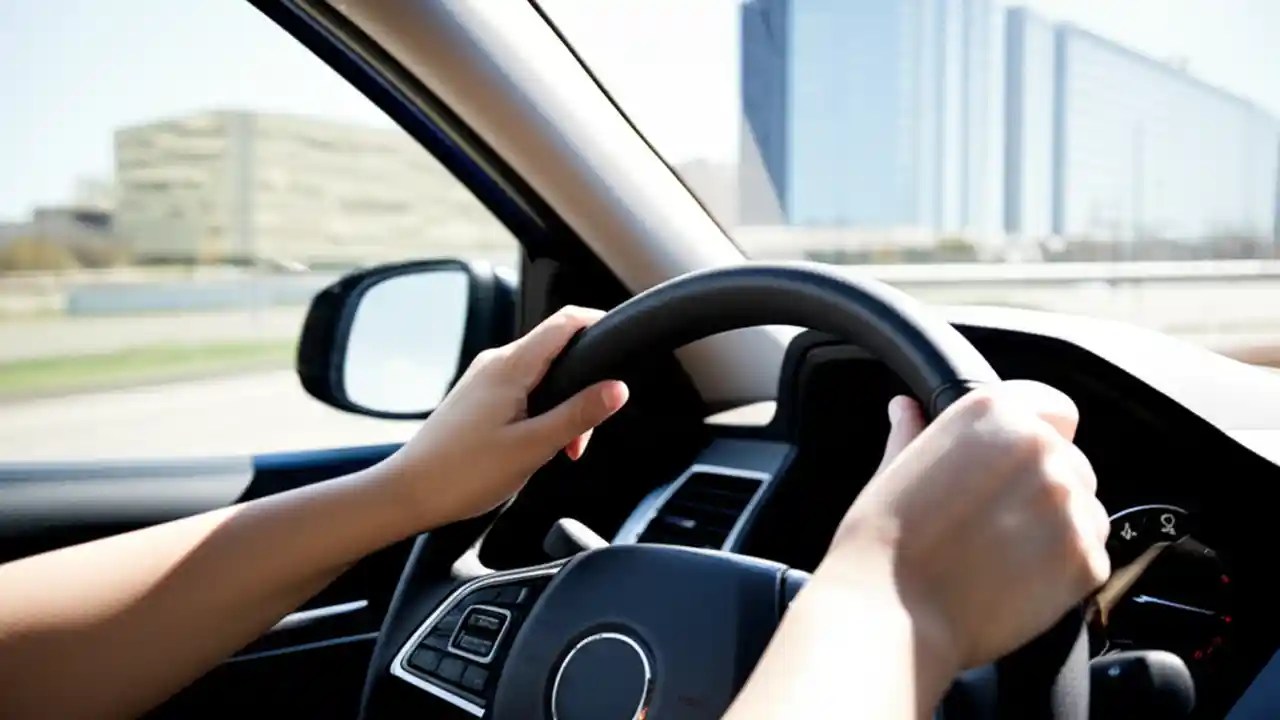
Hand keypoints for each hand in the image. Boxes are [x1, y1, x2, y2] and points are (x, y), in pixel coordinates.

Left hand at [375, 306, 628, 527]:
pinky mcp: (478, 398)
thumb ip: (578, 415)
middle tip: (582, 438)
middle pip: (557, 352)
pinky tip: (536, 446)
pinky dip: (541, 412)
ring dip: (562, 406)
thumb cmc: (462, 474)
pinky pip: (523, 390)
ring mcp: (484, 379)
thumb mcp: (533, 447)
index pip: (564, 322)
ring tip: (558, 450)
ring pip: (541, 375)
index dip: (597, 323)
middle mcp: (495, 363)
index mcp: (510, 366)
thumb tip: (618, 389)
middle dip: (582, 387)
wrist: (409, 493)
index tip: (622, 340)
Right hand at [817, 380, 1109, 671]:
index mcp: (993, 414)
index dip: (1037, 434)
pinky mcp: (1086, 559)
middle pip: (1071, 463)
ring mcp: (1068, 504)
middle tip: (994, 520)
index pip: (1053, 408)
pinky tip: (1014, 579)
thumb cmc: (883, 542)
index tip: (1014, 463)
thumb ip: (914, 432)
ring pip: (1086, 510)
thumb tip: (906, 409)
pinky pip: (1090, 556)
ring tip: (1001, 553)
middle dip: (1043, 488)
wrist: (892, 614)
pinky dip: (1062, 570)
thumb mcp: (893, 470)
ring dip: (1057, 528)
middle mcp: (1040, 449)